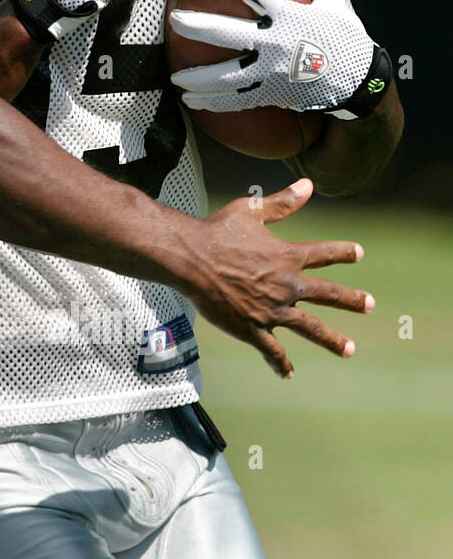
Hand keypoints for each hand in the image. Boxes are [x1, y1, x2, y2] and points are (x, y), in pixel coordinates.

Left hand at [168, 0, 386, 117]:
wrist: (361, 82)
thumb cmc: (345, 36)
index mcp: (288, 15)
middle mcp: (276, 43)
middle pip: (227, 34)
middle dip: (197, 26)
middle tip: (174, 20)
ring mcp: (272, 72)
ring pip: (225, 76)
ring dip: (196, 78)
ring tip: (173, 79)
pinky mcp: (272, 94)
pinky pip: (236, 101)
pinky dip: (211, 103)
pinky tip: (190, 102)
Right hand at [183, 178, 373, 376]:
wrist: (190, 258)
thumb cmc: (216, 231)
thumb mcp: (250, 211)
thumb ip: (282, 203)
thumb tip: (307, 185)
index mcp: (287, 257)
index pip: (324, 254)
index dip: (343, 252)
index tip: (358, 253)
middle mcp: (286, 285)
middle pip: (327, 296)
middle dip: (351, 300)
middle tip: (368, 304)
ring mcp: (271, 310)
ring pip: (310, 329)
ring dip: (332, 339)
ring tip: (349, 348)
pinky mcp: (251, 328)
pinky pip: (271, 350)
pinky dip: (280, 363)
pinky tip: (288, 373)